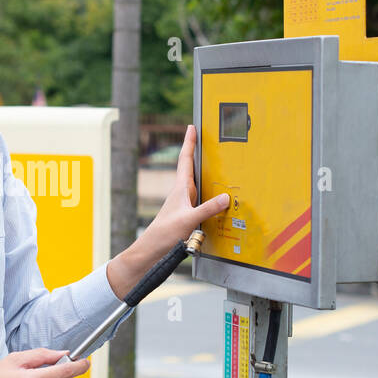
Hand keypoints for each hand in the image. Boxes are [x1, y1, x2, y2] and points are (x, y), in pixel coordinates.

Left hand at [140, 124, 229, 258]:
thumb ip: (208, 209)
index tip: (192, 127)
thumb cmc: (164, 234)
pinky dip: (206, 192)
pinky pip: (199, 198)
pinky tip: (212, 197)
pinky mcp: (185, 213)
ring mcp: (183, 203)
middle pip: (190, 167)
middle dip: (196, 152)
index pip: (185, 160)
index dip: (189, 142)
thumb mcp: (189, 220)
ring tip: (211, 162)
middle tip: (201, 137)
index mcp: (180, 189)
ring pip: (195, 182)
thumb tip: (225, 197)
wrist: (151, 250)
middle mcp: (181, 193)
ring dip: (202, 171)